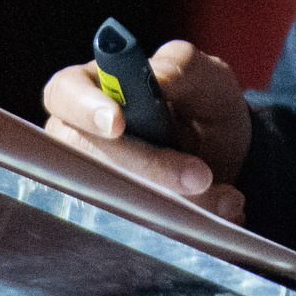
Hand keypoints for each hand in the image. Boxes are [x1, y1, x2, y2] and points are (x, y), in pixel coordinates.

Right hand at [43, 39, 251, 223]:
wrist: (228, 159)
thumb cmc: (203, 106)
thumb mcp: (207, 79)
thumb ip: (183, 67)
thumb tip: (157, 76)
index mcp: (92, 87)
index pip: (66, 93)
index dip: (85, 108)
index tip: (117, 123)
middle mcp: (80, 135)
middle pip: (87, 155)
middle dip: (146, 169)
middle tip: (200, 176)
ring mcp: (93, 181)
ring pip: (113, 199)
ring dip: (173, 204)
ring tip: (224, 198)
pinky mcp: (117, 217)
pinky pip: (136, 229)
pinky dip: (181, 226)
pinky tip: (218, 213)